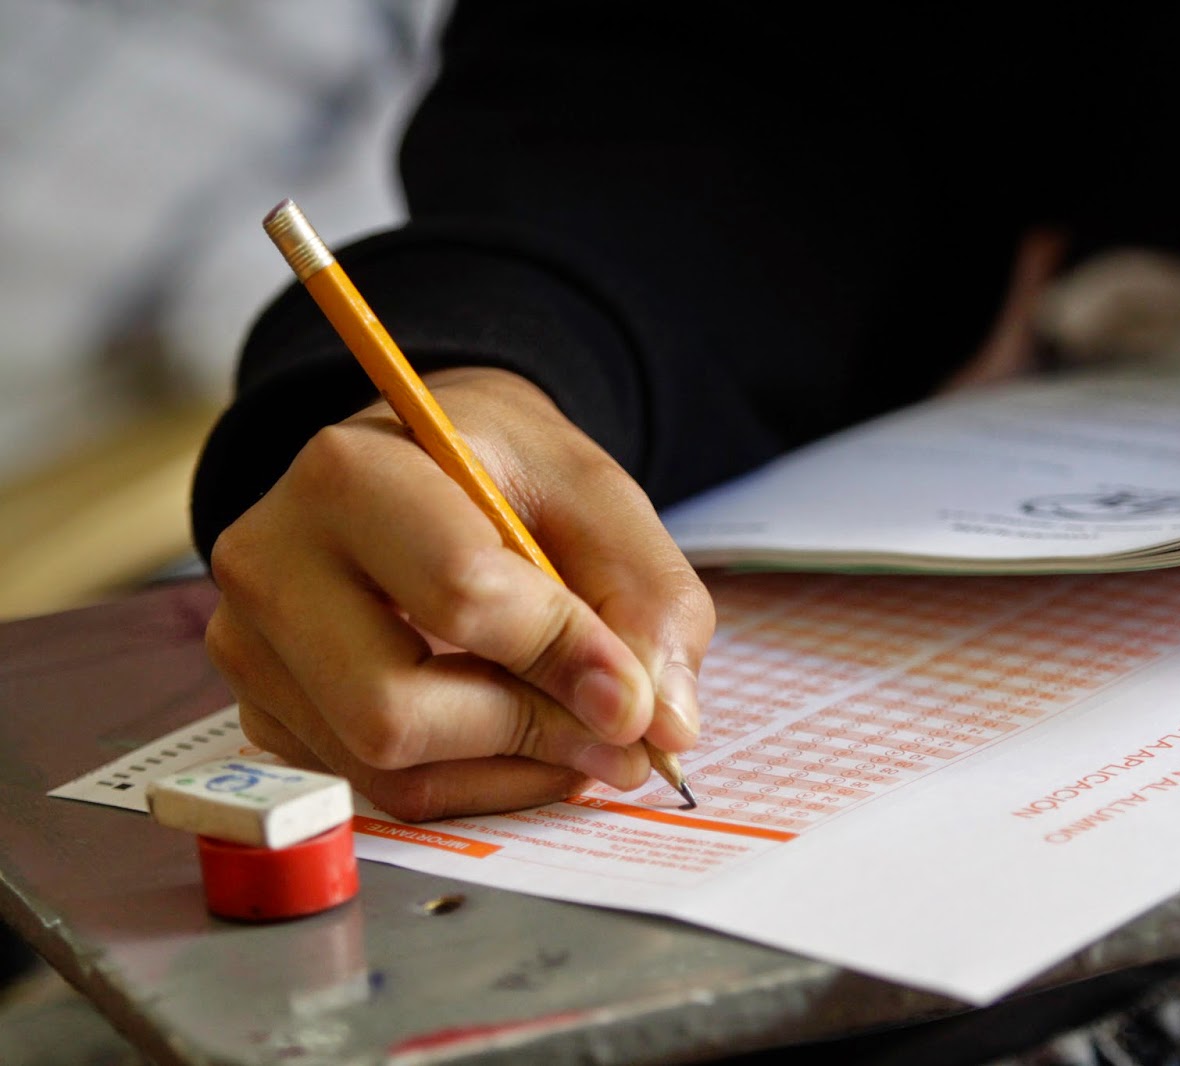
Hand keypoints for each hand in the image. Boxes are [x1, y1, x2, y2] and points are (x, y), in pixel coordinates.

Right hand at [205, 367, 711, 820]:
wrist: (426, 466)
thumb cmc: (508, 475)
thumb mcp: (600, 500)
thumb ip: (648, 604)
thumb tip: (657, 725)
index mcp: (351, 474)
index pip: (459, 595)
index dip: (565, 658)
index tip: (638, 696)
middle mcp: (271, 562)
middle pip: (394, 710)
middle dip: (531, 733)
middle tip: (619, 734)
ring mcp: (251, 646)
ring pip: (386, 766)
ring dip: (511, 769)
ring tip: (579, 732)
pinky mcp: (265, 710)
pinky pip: (377, 790)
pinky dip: (474, 782)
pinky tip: (521, 736)